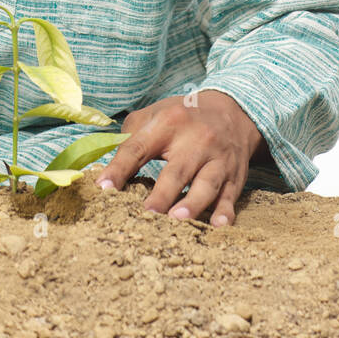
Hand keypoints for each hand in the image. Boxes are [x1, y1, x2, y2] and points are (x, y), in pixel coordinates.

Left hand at [95, 89, 264, 225]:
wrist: (232, 111)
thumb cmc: (182, 118)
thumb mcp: (154, 115)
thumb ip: (129, 140)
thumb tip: (105, 174)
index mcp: (168, 123)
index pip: (138, 148)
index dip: (119, 169)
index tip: (103, 189)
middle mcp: (196, 139)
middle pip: (177, 170)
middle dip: (161, 195)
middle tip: (146, 215)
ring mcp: (218, 158)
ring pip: (207, 184)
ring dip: (193, 204)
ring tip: (177, 220)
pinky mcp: (235, 175)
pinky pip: (231, 195)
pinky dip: (225, 211)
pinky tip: (218, 226)